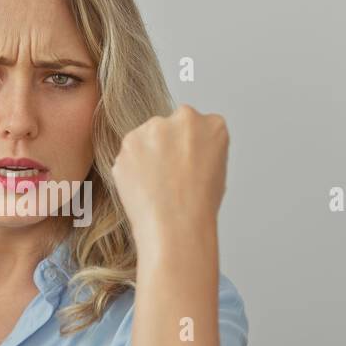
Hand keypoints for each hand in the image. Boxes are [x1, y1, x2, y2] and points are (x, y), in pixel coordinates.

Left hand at [110, 103, 228, 254]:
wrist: (176, 226)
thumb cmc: (199, 206)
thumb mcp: (218, 170)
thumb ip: (202, 147)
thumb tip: (185, 147)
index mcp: (211, 124)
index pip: (194, 126)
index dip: (187, 148)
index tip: (185, 163)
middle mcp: (182, 119)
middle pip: (167, 127)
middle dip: (164, 146)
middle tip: (168, 176)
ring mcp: (152, 129)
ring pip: (144, 138)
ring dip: (145, 155)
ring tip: (156, 184)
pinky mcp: (127, 145)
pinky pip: (128, 155)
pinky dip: (131, 169)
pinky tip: (143, 187)